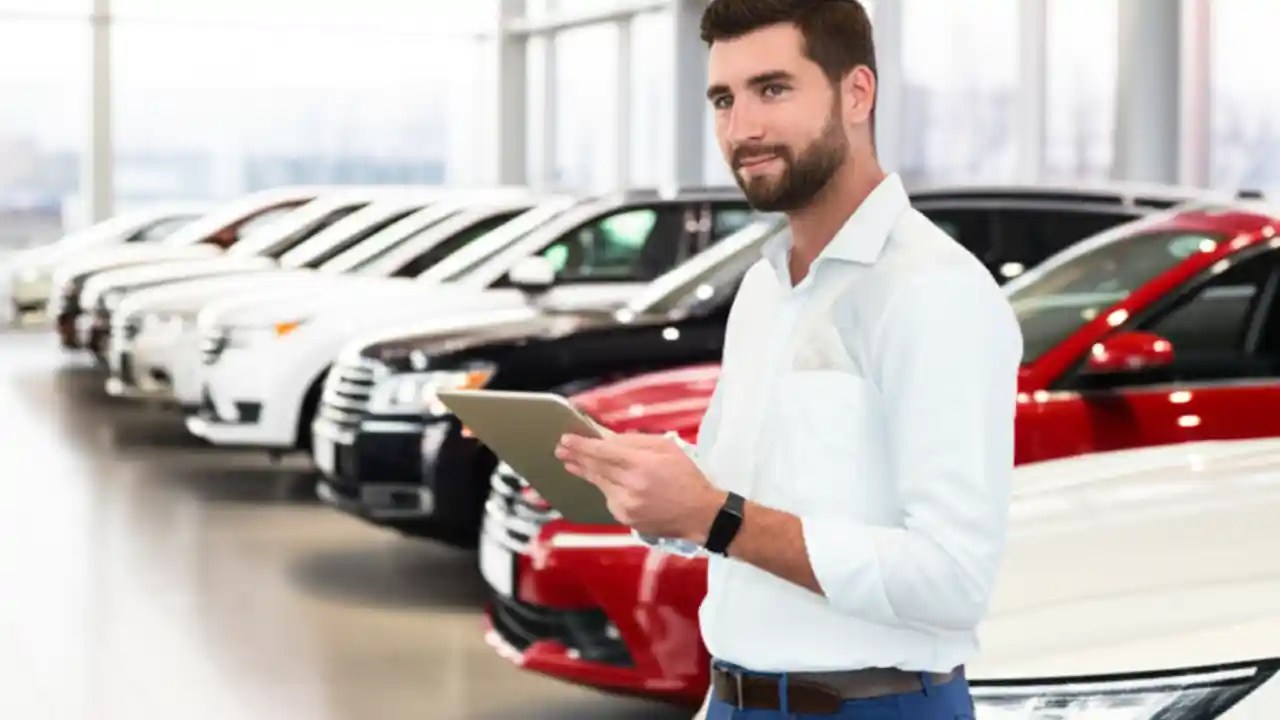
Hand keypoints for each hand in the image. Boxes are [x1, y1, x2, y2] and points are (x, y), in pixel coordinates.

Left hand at [556, 432, 725, 542]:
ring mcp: (627, 506)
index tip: (566, 438)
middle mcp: (631, 487)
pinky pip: (609, 499)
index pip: (602, 453)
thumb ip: (634, 442)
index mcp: (642, 465)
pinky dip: (606, 488)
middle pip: (595, 469)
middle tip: (560, 449)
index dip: (582, 445)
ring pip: (599, 484)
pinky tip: (607, 482)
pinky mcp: (626, 519)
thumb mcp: (667, 448)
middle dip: (576, 457)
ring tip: (571, 462)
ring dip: (585, 472)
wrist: (700, 514)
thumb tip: (606, 437)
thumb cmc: (686, 477)